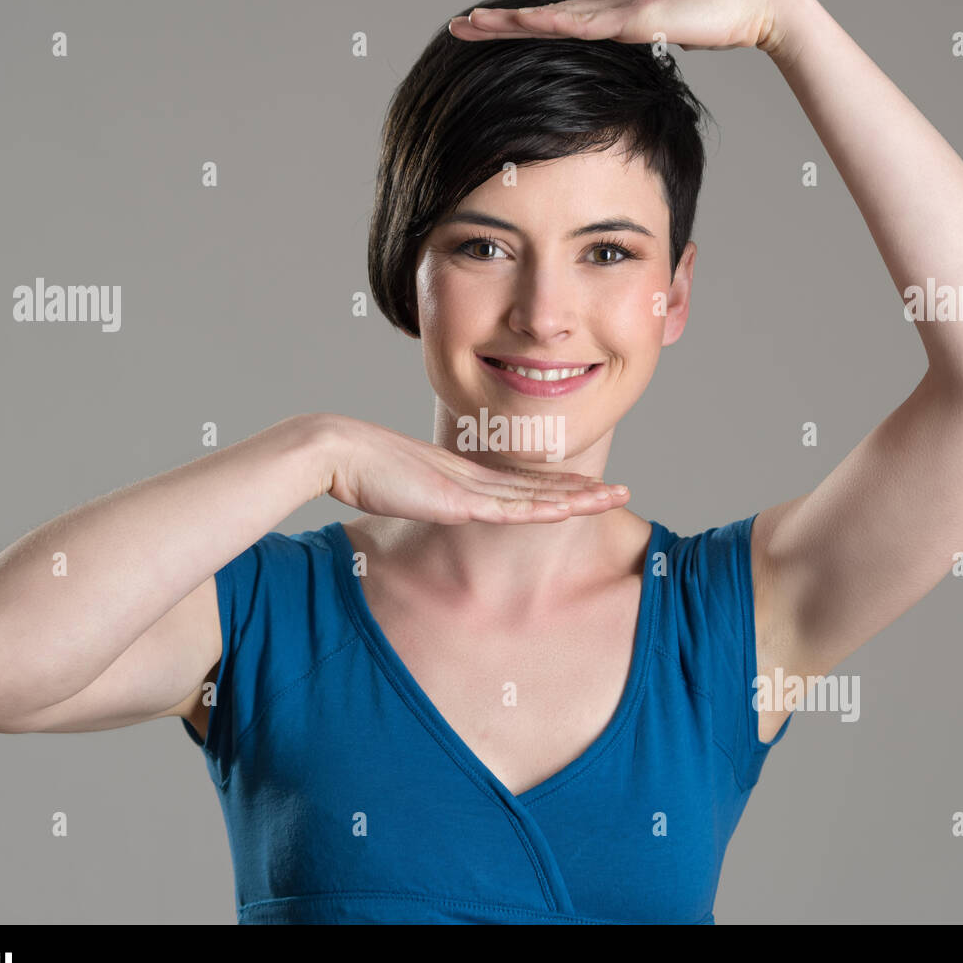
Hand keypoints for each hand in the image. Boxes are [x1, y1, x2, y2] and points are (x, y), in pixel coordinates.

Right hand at [317, 415, 629, 524]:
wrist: (341, 451)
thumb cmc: (361, 470)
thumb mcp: (401, 488)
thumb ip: (419, 497)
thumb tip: (425, 506)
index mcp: (464, 476)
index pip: (522, 484)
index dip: (558, 486)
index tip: (588, 489)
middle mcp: (475, 478)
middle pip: (540, 487)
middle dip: (584, 490)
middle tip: (621, 491)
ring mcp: (469, 487)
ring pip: (536, 496)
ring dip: (578, 498)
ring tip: (614, 497)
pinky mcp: (457, 500)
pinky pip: (509, 509)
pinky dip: (542, 510)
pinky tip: (569, 511)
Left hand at [447, 0, 800, 54]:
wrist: (755, 3)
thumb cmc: (718, 23)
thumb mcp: (667, 44)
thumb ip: (643, 54)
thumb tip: (628, 77)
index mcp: (612, 14)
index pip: (553, 24)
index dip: (516, 28)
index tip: (481, 33)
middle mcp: (609, 4)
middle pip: (542, 16)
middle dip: (498, 22)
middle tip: (456, 25)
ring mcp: (621, 7)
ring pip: (554, 16)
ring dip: (513, 21)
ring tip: (474, 24)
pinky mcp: (638, 16)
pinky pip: (589, 24)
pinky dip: (555, 25)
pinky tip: (527, 26)